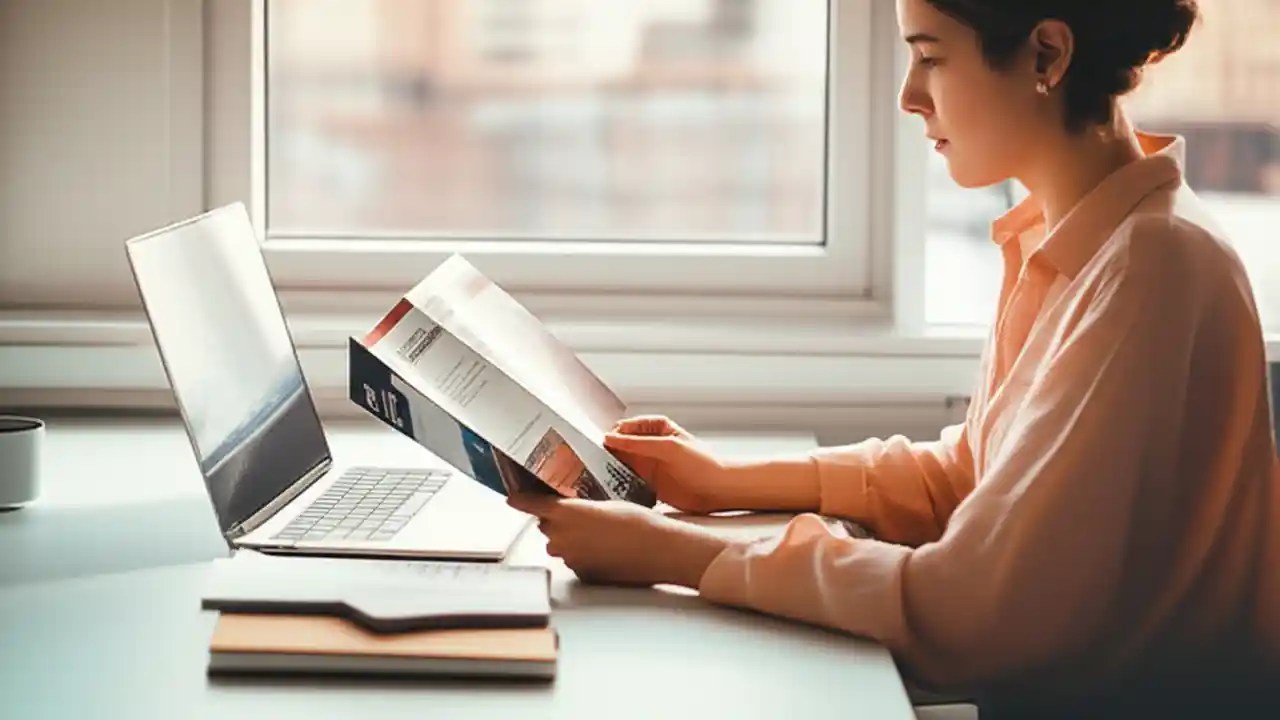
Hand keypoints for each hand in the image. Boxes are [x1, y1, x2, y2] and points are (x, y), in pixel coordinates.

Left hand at [507, 492, 729, 587]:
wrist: (658, 550)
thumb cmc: (638, 521)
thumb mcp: (606, 503)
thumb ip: (580, 507)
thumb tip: (572, 511)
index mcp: (565, 513)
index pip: (530, 504)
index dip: (520, 499)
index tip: (512, 497)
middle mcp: (560, 537)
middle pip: (547, 525)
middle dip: (558, 520)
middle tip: (583, 514)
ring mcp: (569, 558)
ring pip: (561, 544)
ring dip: (572, 538)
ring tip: (601, 533)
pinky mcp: (581, 574)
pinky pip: (575, 560)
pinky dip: (584, 554)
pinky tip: (607, 549)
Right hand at [604, 415, 734, 513]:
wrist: (720, 489)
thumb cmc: (702, 463)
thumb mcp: (668, 448)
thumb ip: (638, 444)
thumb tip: (609, 439)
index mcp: (655, 428)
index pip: (624, 428)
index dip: (611, 436)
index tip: (597, 446)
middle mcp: (649, 445)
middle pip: (619, 447)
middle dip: (607, 454)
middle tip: (593, 465)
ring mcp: (649, 465)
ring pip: (621, 465)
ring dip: (611, 472)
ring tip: (598, 480)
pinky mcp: (650, 484)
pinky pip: (628, 482)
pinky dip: (620, 485)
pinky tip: (612, 491)